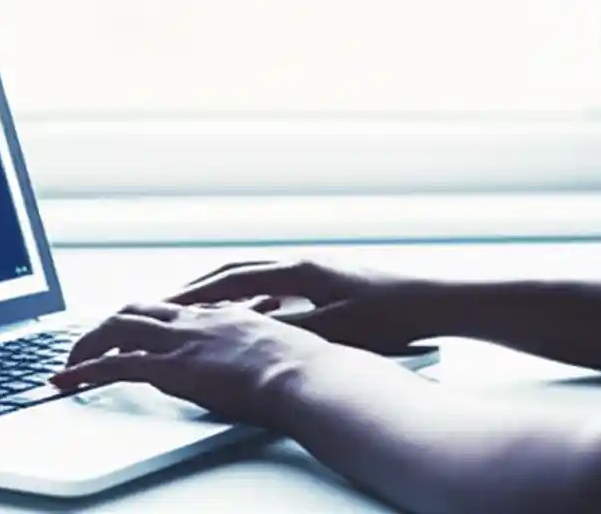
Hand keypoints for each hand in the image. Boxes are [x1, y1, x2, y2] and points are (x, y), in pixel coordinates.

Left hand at [50, 301, 346, 425]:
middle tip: (86, 347)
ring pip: (118, 329)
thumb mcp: (278, 347)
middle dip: (105, 327)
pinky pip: (116, 365)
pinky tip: (70, 382)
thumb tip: (251, 348)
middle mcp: (196, 320)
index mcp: (221, 315)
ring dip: (87, 345)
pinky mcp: (173, 367)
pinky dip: (87, 372)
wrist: (307, 377)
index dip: (144, 321)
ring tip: (68, 366)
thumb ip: (255, 342)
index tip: (130, 333)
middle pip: (136, 310)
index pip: (170, 310)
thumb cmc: (305, 370)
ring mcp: (182, 341)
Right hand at [166, 259, 451, 354]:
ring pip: (256, 279)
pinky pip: (276, 288)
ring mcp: (315, 271)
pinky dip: (253, 299)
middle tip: (167, 304)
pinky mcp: (328, 283)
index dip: (196, 295)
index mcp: (299, 272)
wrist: (433, 302)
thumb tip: (243, 336)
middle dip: (201, 289)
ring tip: (198, 310)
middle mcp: (302, 264)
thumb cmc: (389, 317)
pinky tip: (251, 316)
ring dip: (225, 293)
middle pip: (238, 272)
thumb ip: (287, 333)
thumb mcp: (333, 330)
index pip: (234, 281)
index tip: (166, 306)